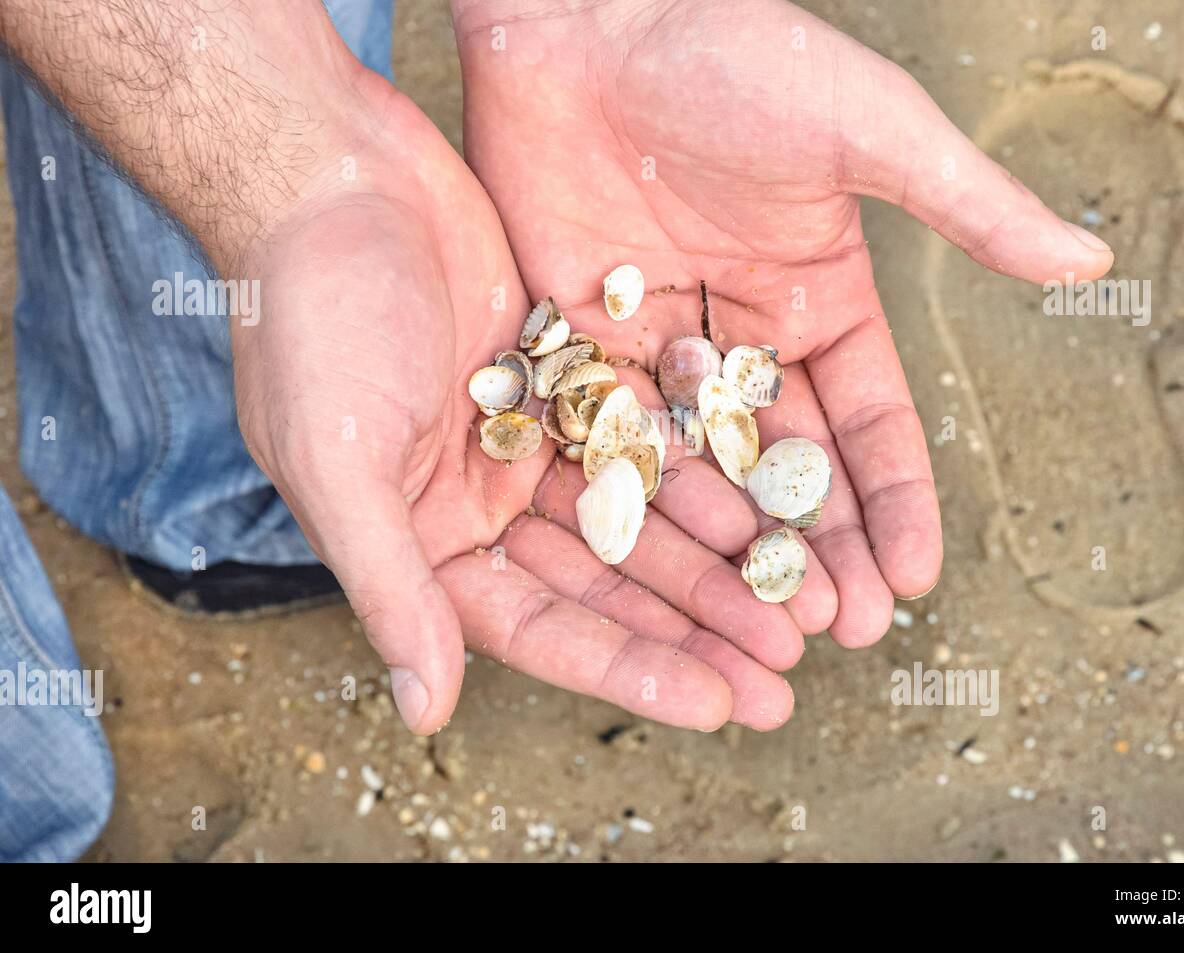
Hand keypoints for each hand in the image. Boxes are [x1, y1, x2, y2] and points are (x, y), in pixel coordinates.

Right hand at [232, 74, 796, 733]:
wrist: (330, 175)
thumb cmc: (310, 320)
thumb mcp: (343, 462)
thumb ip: (390, 586)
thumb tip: (424, 710)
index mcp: (425, 543)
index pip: (542, 627)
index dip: (630, 669)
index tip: (719, 703)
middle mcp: (484, 505)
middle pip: (609, 585)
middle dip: (695, 628)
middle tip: (785, 675)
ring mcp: (532, 441)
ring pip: (641, 518)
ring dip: (715, 560)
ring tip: (799, 600)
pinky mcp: (569, 378)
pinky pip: (649, 438)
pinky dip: (703, 472)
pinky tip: (767, 504)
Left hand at [453, 0, 1113, 645]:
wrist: (589, 14)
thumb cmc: (733, 51)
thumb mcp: (868, 130)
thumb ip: (964, 205)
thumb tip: (1086, 259)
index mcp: (817, 294)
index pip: (866, 417)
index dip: (893, 496)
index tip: (914, 573)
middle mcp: (740, 334)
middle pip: (784, 462)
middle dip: (817, 545)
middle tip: (839, 628)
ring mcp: (657, 344)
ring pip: (701, 468)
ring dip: (732, 546)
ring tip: (759, 623)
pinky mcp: (578, 342)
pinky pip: (611, 435)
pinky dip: (636, 500)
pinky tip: (660, 570)